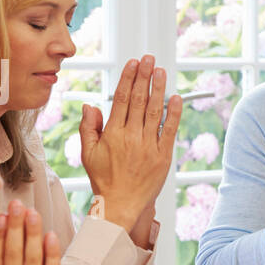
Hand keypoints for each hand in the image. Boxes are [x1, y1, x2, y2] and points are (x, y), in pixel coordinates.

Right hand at [79, 54, 181, 230]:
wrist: (122, 205)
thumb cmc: (104, 180)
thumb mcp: (88, 154)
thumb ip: (89, 128)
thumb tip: (91, 105)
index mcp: (113, 134)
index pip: (121, 100)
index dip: (128, 79)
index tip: (133, 63)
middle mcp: (131, 137)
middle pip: (139, 100)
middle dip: (144, 77)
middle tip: (149, 59)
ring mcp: (149, 146)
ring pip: (155, 112)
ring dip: (159, 89)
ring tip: (161, 71)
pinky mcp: (163, 156)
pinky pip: (169, 130)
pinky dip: (174, 113)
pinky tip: (175, 98)